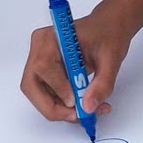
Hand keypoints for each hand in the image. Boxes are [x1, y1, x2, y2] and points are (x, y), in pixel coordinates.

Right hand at [21, 8, 133, 122]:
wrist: (109, 27)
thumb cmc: (108, 34)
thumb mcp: (111, 60)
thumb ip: (101, 85)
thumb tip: (88, 106)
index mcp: (51, 38)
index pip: (43, 67)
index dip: (58, 88)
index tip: (76, 101)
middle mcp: (40, 48)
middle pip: (32, 86)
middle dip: (52, 107)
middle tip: (77, 116)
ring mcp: (39, 60)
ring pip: (38, 94)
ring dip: (60, 108)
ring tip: (87, 110)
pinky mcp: (45, 71)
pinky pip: (47, 94)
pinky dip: (63, 104)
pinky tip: (83, 104)